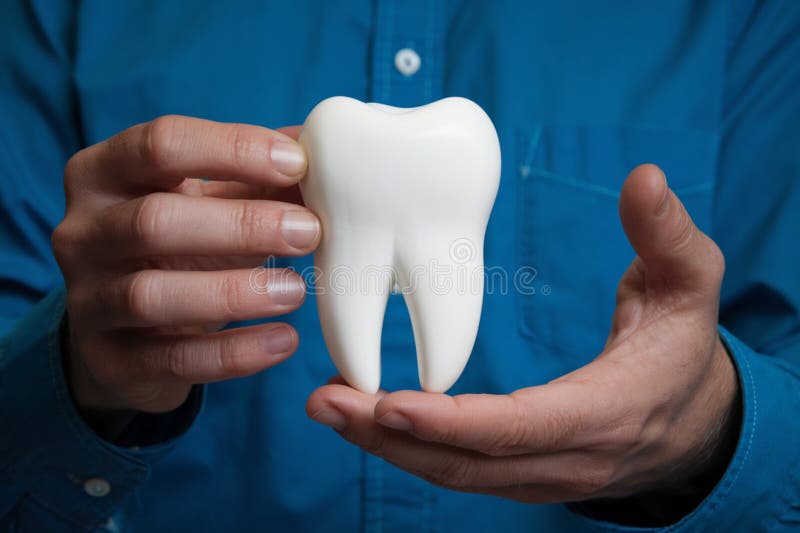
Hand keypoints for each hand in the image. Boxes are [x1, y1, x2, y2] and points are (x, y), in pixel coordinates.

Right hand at [53, 116, 319, 417]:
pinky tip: (284, 340)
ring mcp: (87, 301)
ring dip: (235, 292)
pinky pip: (173, 360)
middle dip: (242, 224)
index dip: (233, 149)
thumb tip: (325, 149)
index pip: (160, 144)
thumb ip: (259, 176)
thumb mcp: (213, 202)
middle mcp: (81, 234)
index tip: (299, 165)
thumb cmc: (184, 245)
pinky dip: (236, 353)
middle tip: (309, 232)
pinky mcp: (110, 361)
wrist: (133, 328)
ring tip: (296, 290)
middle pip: (154, 221)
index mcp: (103, 173)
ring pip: (152, 296)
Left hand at [307, 164, 738, 505]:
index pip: (522, 429)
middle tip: (325, 401)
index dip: (454, 422)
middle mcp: (570, 460)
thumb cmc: (685, 349)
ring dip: (389, 447)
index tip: (389, 401)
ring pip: (457, 475)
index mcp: (609, 412)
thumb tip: (644, 179)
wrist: (698, 425)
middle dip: (393, 438)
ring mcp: (545, 477)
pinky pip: (461, 470)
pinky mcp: (526, 475)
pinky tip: (369, 418)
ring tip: (328, 407)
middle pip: (470, 463)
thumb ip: (669, 236)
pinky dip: (410, 449)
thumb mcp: (691, 287)